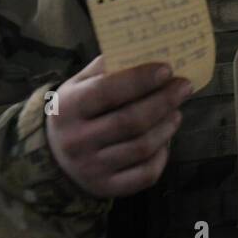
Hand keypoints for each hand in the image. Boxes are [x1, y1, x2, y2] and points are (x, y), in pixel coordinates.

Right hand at [45, 57, 192, 198]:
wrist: (53, 157)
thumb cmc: (76, 110)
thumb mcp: (79, 84)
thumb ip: (107, 67)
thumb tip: (147, 49)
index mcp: (67, 109)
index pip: (107, 91)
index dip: (140, 79)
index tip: (167, 69)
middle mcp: (76, 141)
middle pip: (131, 121)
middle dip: (163, 101)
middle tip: (184, 86)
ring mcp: (91, 168)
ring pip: (142, 147)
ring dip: (167, 126)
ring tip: (177, 111)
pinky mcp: (107, 188)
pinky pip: (145, 174)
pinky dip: (162, 155)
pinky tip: (165, 139)